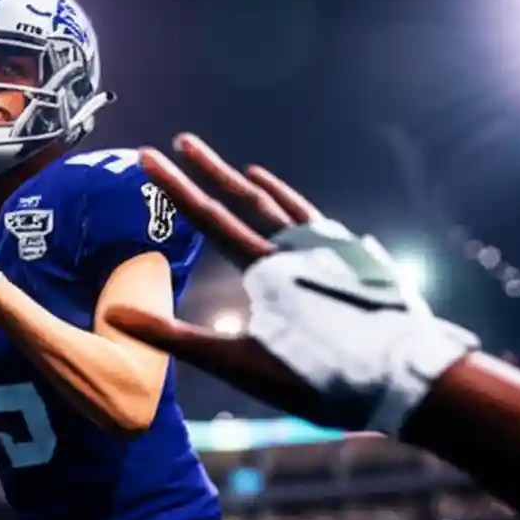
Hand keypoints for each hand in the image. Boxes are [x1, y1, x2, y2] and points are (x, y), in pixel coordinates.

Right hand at [105, 133, 477, 435]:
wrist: (405, 379)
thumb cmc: (318, 378)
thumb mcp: (240, 366)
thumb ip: (175, 338)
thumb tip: (114, 317)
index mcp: (266, 267)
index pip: (208, 216)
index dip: (174, 186)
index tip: (148, 157)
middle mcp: (298, 247)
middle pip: (245, 196)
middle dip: (209, 168)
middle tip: (182, 140)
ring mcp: (333, 251)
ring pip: (286, 206)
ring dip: (257, 186)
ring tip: (242, 169)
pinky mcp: (357, 264)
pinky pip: (319, 225)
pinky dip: (300, 211)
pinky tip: (299, 215)